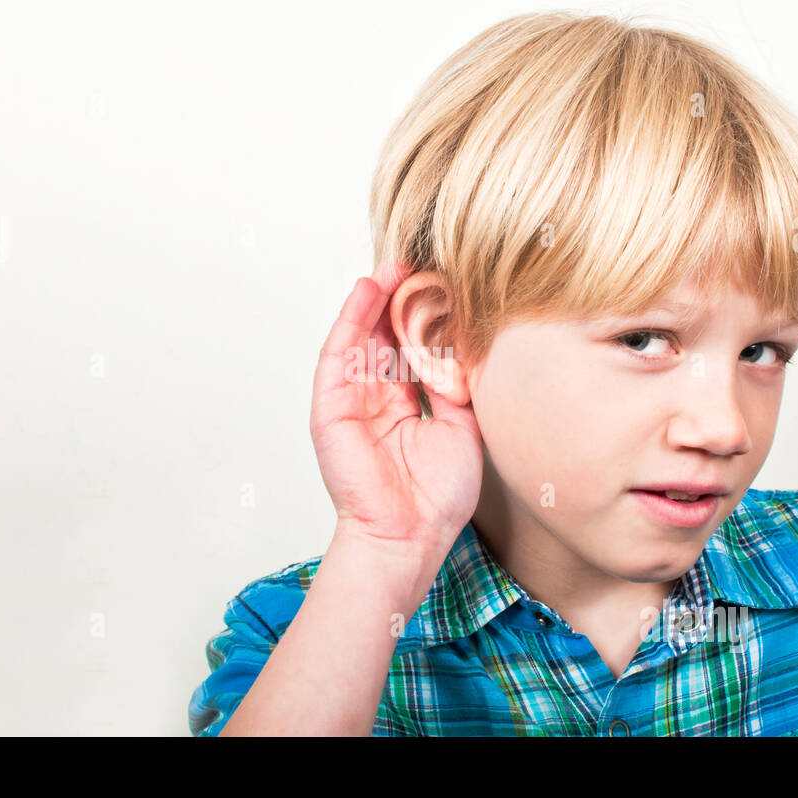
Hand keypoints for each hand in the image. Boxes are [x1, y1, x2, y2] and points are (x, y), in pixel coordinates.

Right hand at [309, 262, 483, 567]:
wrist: (411, 535)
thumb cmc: (437, 496)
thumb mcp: (465, 427)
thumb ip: (460, 385)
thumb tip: (467, 343)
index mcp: (407, 404)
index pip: (413, 348)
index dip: (426, 314)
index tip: (446, 283)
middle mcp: (378, 398)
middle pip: (386, 335)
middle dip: (401, 298)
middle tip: (422, 263)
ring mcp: (352, 401)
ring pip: (362, 336)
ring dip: (377, 298)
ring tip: (396, 265)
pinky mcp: (331, 407)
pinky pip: (339, 354)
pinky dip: (351, 319)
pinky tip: (367, 291)